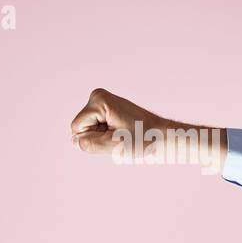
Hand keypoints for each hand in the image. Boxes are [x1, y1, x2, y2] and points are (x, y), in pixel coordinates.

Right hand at [69, 88, 224, 170]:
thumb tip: (75, 141)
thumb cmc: (145, 141)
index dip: (94, 139)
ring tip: (124, 135)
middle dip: (99, 137)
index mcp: (99, 100)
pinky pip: (98, 128)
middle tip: (122, 138)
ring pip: (89, 129)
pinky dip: (109, 134)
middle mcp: (99, 96)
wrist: (166, 136)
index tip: (117, 137)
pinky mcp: (109, 108)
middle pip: (82, 127)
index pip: (77, 128)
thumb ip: (90, 144)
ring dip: (104, 137)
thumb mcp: (115, 146)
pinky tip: (124, 133)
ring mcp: (104, 101)